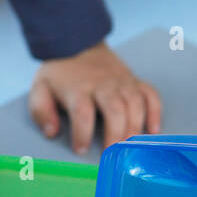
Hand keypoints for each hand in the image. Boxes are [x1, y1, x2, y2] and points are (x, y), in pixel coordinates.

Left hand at [29, 42, 161, 152]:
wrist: (78, 43)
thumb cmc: (60, 73)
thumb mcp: (40, 89)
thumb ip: (41, 111)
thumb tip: (52, 132)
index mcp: (79, 88)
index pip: (82, 112)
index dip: (82, 133)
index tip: (80, 149)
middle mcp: (104, 85)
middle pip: (115, 110)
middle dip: (115, 134)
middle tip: (113, 153)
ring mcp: (122, 82)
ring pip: (135, 105)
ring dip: (134, 128)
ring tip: (130, 147)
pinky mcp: (135, 81)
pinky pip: (151, 96)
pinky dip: (155, 113)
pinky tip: (153, 130)